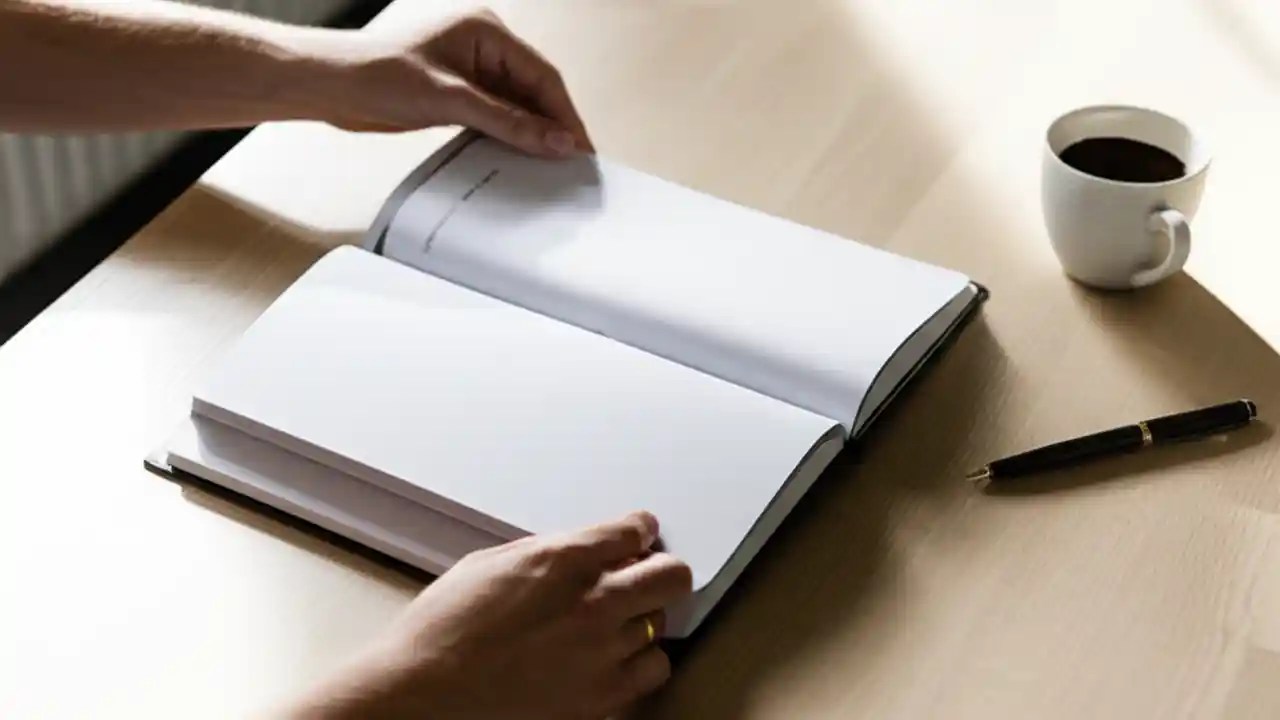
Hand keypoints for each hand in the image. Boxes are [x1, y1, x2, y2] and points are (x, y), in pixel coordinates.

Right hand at [282, 511, 692, 719]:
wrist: (423, 694)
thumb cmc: (441, 631)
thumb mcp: (489, 564)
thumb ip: (546, 553)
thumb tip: (579, 551)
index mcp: (563, 559)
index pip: (636, 529)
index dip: (640, 531)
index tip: (640, 536)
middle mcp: (593, 601)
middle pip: (672, 574)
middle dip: (660, 570)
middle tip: (644, 577)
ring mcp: (602, 651)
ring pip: (663, 624)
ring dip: (642, 619)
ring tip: (616, 625)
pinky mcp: (602, 696)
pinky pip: (654, 669)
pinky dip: (640, 663)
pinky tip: (614, 660)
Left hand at [307, 9, 592, 157]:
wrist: (328, 86)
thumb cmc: (376, 76)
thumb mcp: (449, 100)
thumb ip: (508, 121)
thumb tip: (556, 140)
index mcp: (486, 29)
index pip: (542, 74)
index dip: (564, 113)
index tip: (580, 147)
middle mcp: (482, 45)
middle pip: (533, 89)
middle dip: (552, 125)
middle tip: (573, 162)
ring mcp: (468, 68)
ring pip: (515, 104)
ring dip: (530, 133)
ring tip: (549, 167)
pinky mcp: (455, 91)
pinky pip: (494, 114)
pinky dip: (507, 135)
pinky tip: (517, 158)